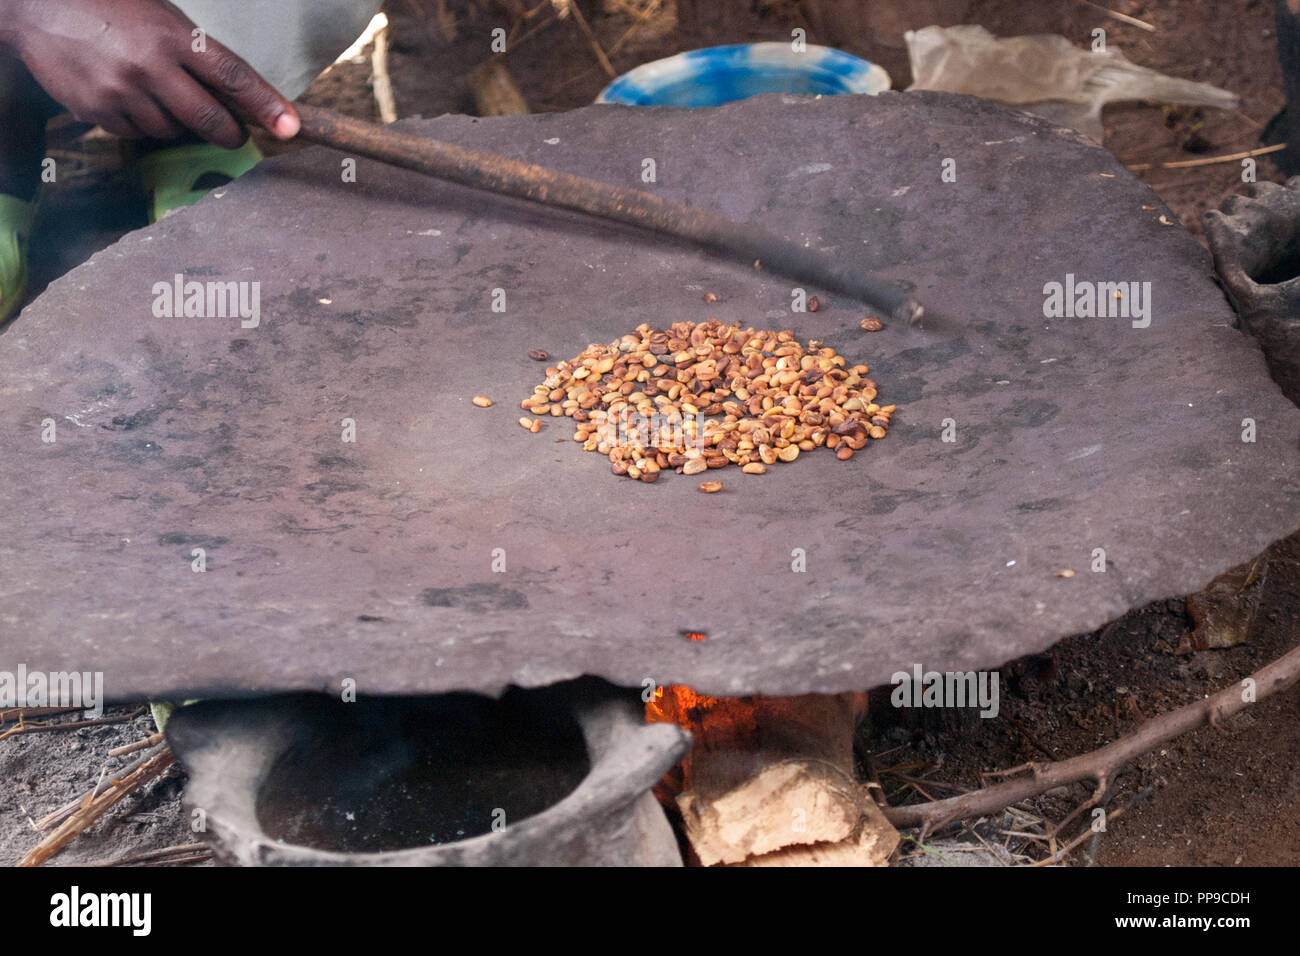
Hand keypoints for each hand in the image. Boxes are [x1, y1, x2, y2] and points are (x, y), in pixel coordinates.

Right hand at [0, 0, 298, 146]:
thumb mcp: (158, 13)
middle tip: (236, 132)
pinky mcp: (96, 111)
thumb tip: (234, 92)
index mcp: (171, 34)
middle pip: (208, 119)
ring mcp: (120, 92)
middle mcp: (148, 66)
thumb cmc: (107, 4)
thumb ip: (193, 50)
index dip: (266, 104)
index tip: (291, 126)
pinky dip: (140, 123)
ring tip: (161, 95)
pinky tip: (127, 97)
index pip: (233, 76)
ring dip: (178, 124)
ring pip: (171, 131)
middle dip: (230, 132)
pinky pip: (135, 133)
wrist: (35, 6)